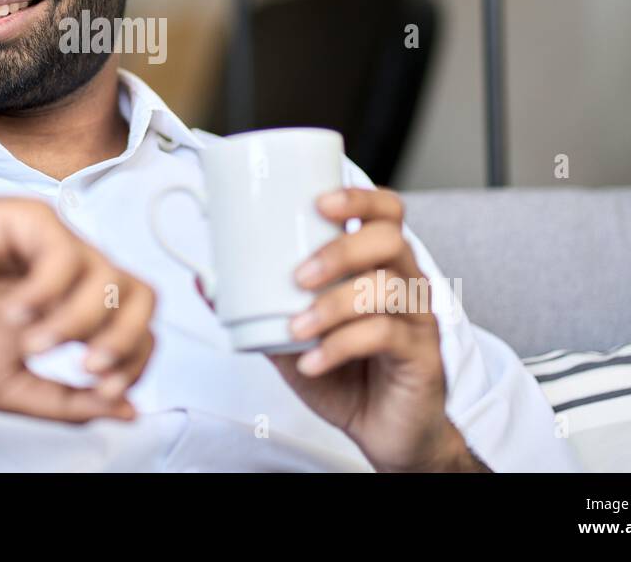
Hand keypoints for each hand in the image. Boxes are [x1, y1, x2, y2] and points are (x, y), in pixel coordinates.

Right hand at [0, 197, 155, 423]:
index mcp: (78, 309)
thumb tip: (128, 412)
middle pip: (143, 298)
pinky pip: (66, 256)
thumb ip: (68, 402)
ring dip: (72, 323)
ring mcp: (59, 243)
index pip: (139, 329)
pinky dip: (43, 293)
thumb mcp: (10, 385)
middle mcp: (77, 274)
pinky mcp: (35, 219)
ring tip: (28, 342)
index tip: (97, 388)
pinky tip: (10, 311)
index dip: (133, 362)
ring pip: (109, 279)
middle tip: (84, 367)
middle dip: (123, 340)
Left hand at [265, 188, 485, 471]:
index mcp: (378, 266)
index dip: (358, 198)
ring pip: (386, 288)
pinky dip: (341, 346)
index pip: (384, 212)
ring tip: (297, 328)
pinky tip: (313, 362)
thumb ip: (260, 307)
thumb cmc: (346, 374)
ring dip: (333, 304)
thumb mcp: (294, 336)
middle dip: (340, 250)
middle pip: (389, 240)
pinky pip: (386, 336)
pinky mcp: (422, 356)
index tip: (319, 202)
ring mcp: (417, 319)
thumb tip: (208, 283)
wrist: (383, 431)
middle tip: (298, 276)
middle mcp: (405, 284)